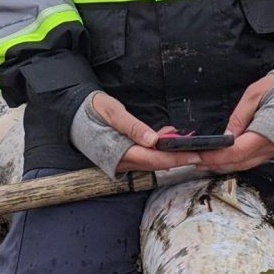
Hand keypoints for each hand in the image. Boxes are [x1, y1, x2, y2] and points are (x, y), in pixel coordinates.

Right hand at [83, 93, 202, 174]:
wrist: (72, 114)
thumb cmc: (92, 110)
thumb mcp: (111, 112)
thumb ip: (131, 126)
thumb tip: (153, 139)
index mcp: (120, 151)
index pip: (154, 159)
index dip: (175, 158)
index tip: (195, 155)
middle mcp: (122, 161)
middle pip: (157, 163)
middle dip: (179, 159)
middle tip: (201, 153)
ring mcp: (122, 160)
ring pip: (152, 161)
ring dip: (171, 155)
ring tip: (190, 146)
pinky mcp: (123, 156)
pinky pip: (145, 157)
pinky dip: (159, 150)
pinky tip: (168, 139)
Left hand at [198, 73, 273, 172]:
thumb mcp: (255, 93)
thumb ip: (239, 117)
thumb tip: (225, 137)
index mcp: (266, 134)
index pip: (236, 153)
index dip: (215, 157)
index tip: (199, 154)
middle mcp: (270, 148)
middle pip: (237, 164)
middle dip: (213, 164)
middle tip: (192, 158)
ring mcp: (273, 152)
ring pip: (243, 166)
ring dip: (222, 165)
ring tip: (202, 159)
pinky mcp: (273, 150)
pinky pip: (250, 161)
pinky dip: (234, 162)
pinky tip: (221, 157)